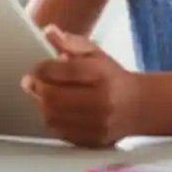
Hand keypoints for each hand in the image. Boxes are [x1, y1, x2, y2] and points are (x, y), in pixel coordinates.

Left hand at [22, 26, 140, 147]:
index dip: (43, 68)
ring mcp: (97, 123)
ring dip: (42, 104)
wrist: (138, 106)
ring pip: (52, 116)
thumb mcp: (97, 54)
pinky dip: (52, 119)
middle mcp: (101, 100)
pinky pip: (60, 131)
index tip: (38, 67)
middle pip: (53, 96)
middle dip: (37, 87)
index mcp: (103, 75)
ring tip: (44, 94)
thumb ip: (72, 43)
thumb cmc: (113, 77)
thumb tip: (49, 31)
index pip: (63, 70)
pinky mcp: (92, 140)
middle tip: (32, 82)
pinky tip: (55, 110)